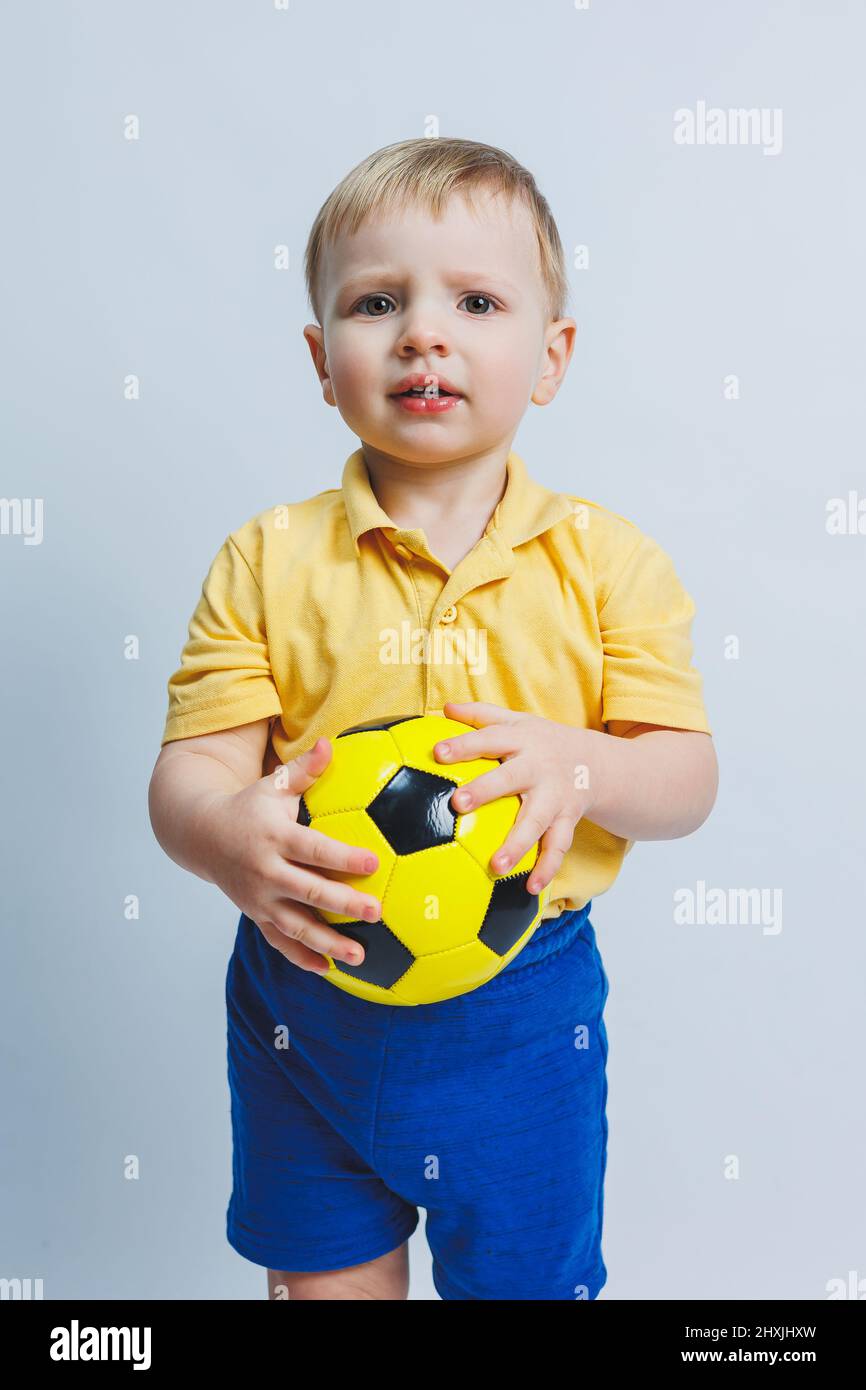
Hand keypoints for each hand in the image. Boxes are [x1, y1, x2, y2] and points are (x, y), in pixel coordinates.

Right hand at [202, 737, 379, 972]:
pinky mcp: (257, 916)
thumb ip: (305, 770)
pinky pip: (280, 942)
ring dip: (328, 942)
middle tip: (377, 912)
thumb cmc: (250, 806)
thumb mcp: (273, 784)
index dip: (342, 856)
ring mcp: (260, 899)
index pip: (313, 848)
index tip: (373, 862)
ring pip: (296, 926)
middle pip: (309, 891)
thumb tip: (330, 742)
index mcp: (274, 837)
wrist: (201, 835)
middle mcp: (266, 871)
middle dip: (343, 903)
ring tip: (360, 955)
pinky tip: (330, 969)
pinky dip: (302, 957)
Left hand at [433, 700, 600, 896]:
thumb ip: (480, 715)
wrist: (598, 763)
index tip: (438, 752)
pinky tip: (531, 889)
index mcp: (522, 740)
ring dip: (517, 844)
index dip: (464, 744)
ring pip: (537, 822)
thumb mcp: (517, 721)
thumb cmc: (542, 742)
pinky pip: (557, 847)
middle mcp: (539, 768)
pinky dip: (547, 868)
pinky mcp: (567, 821)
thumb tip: (443, 707)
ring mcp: (555, 797)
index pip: (489, 738)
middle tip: (458, 804)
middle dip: (486, 790)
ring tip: (496, 866)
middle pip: (511, 778)